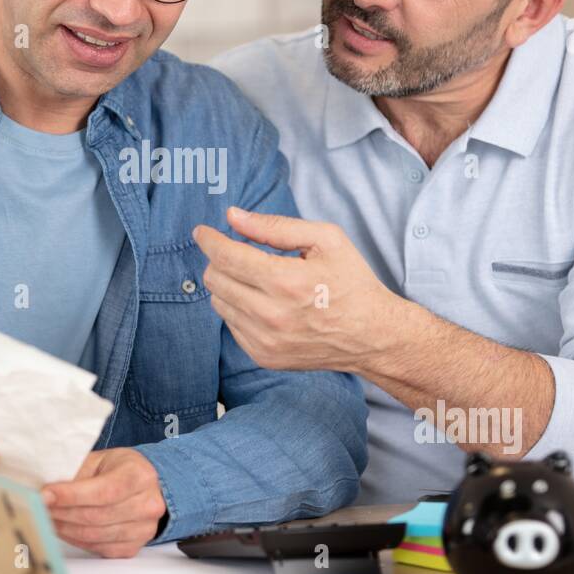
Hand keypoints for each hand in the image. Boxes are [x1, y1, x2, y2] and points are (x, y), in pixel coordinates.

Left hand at [41, 448, 165, 557]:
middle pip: (95, 516)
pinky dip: (76, 539)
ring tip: (48, 517)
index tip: (45, 495)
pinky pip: (98, 548)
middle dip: (62, 512)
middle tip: (40, 506)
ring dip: (65, 528)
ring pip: (94, 535)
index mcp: (140, 475)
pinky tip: (64, 528)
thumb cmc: (118, 469)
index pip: (103, 491)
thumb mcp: (99, 461)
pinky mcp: (133, 547)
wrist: (143, 486)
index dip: (70, 496)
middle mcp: (148, 503)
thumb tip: (45, 492)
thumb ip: (76, 475)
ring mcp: (144, 529)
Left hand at [194, 205, 407, 375]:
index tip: (202, 231)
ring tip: (255, 278)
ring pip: (218, 302)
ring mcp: (265, 340)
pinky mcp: (264, 356)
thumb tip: (233, 216)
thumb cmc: (351, 282)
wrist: (372, 336)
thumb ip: (275, 226)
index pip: (226, 256)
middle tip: (237, 252)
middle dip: (219, 259)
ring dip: (227, 284)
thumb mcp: (325, 239)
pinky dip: (238, 308)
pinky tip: (263, 302)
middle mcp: (271, 315)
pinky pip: (230, 325)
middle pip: (215, 279)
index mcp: (286, 281)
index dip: (208, 239)